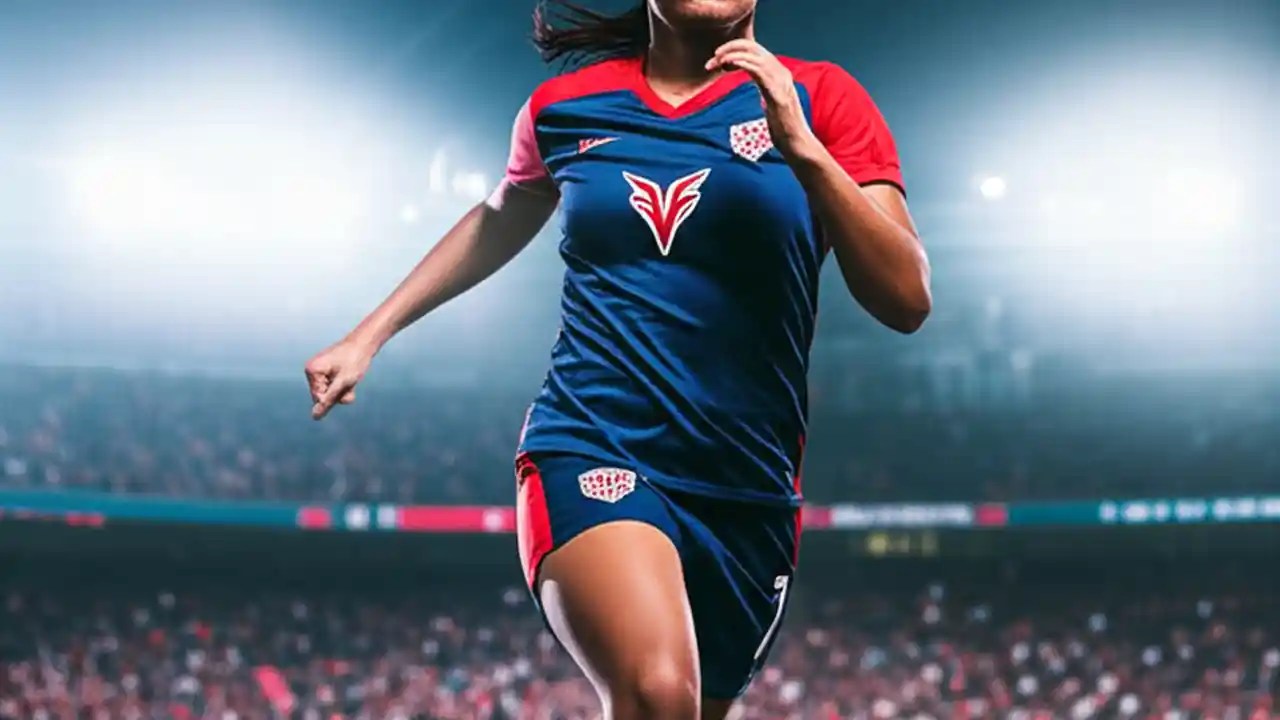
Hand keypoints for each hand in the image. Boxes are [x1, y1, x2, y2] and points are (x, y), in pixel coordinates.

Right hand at [304, 339, 374, 419]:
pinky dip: (344, 387)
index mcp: (311, 370)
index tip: (345, 383)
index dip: (335, 396)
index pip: (319, 398)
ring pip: (330, 395)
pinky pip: (333, 389)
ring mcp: (318, 372)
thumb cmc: (355, 360)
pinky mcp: (326, 373)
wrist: (365, 344)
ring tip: (351, 378)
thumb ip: (329, 399)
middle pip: (323, 397)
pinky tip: (350, 378)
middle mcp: (311, 371)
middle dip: (339, 394)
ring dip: (343, 391)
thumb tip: (314, 416)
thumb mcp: (343, 382)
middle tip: (350, 381)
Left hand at [706, 40, 821, 162]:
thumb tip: (755, 81)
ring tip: (717, 60)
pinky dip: (742, 63)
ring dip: (733, 55)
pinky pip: (759, 70)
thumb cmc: (783, 127)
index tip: (718, 59)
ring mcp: (781, 81)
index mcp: (778, 73)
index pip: (756, 51)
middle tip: (713, 55)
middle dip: (731, 47)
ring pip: (755, 56)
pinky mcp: (778, 93)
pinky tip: (729, 64)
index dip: (736, 49)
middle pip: (754, 47)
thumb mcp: (770, 101)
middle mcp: (781, 72)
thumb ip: (764, 87)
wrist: (797, 143)